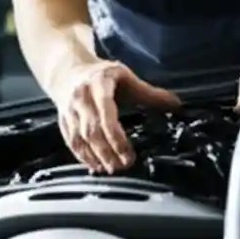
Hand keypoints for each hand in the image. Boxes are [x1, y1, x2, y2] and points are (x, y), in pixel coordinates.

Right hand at [53, 60, 181, 173]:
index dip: (116, 138)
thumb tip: (176, 104)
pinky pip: (71, 141)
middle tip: (122, 167)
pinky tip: (94, 166)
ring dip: (94, 157)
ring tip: (110, 169)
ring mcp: (69, 110)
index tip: (128, 155)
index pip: (106, 115)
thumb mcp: (126, 78)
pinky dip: (82, 156)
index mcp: (99, 84)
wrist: (68, 71)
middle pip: (92, 131)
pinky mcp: (63, 120)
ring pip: (79, 138)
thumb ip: (150, 93)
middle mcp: (81, 98)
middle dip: (107, 152)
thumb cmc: (101, 75)